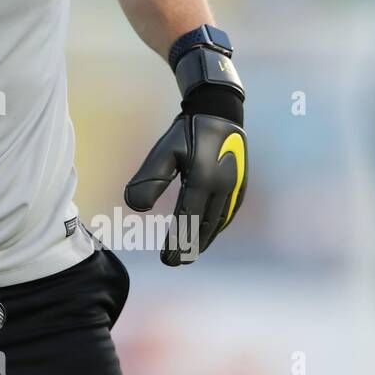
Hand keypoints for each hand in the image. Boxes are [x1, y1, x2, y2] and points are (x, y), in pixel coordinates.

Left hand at [125, 40, 247, 266]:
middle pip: (206, 226)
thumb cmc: (187, 131)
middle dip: (191, 247)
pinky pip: (227, 213)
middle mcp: (224, 187)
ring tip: (190, 254)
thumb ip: (150, 178)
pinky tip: (207, 234)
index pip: (188, 220)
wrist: (219, 112)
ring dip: (204, 240)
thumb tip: (134, 206)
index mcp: (204, 180)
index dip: (179, 242)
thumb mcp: (164, 151)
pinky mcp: (240, 185)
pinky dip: (216, 227)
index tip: (168, 259)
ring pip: (219, 222)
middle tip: (176, 262)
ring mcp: (235, 187)